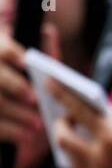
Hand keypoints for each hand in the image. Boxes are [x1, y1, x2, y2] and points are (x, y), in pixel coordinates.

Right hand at [0, 23, 59, 167]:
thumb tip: (50, 31)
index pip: (0, 48)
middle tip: (36, 100)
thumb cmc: (25, 85)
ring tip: (38, 125)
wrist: (7, 112)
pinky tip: (26, 136)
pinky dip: (10, 131)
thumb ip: (43, 53)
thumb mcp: (31, 69)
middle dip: (16, 86)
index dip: (11, 53)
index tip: (27, 62)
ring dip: (17, 114)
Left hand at [47, 79, 111, 167]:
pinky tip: (95, 156)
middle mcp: (100, 160)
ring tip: (79, 136)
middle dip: (61, 125)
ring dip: (74, 145)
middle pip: (63, 139)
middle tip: (68, 118)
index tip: (49, 82)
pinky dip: (88, 162)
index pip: (78, 110)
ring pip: (72, 159)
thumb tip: (103, 112)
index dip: (61, 93)